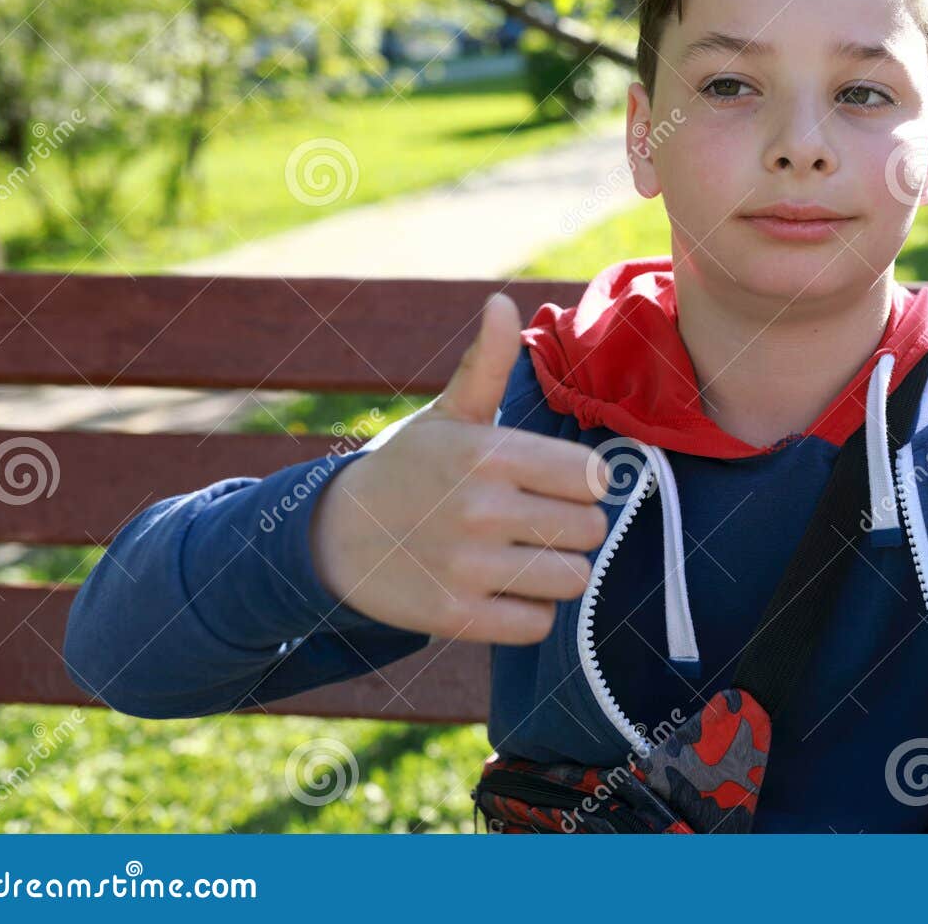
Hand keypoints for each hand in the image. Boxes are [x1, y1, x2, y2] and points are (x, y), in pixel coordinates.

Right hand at [307, 294, 611, 643]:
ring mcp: (467, 566)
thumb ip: (486, 364)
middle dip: (572, 528)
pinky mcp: (455, 617)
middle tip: (536, 521)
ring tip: (521, 554)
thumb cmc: (412, 470)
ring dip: (555, 571)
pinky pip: (537, 623)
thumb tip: (501, 302)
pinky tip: (501, 590)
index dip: (582, 483)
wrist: (336, 537)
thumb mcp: (448, 416)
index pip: (591, 477)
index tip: (557, 483)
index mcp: (488, 452)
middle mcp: (480, 508)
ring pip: (572, 579)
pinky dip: (529, 612)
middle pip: (590, 531)